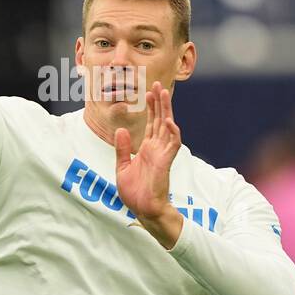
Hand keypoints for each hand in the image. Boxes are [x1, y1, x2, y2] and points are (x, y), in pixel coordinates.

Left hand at [114, 82, 181, 222]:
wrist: (142, 209)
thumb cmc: (135, 192)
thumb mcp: (122, 167)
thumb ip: (122, 149)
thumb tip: (121, 130)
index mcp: (147, 149)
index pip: (151, 124)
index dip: (151, 108)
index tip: (148, 92)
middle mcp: (156, 148)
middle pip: (160, 120)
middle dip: (159, 103)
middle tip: (157, 85)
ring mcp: (162, 154)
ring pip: (168, 127)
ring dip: (166, 110)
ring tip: (163, 93)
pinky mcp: (166, 161)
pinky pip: (173, 144)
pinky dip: (172, 131)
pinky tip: (167, 119)